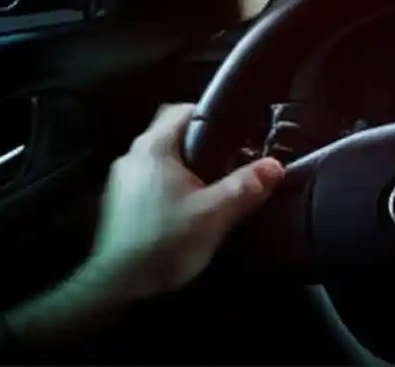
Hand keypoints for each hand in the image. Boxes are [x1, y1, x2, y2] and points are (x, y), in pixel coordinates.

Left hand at [0, 103, 283, 351]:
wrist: (118, 284)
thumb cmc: (164, 242)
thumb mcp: (214, 215)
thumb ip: (246, 187)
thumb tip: (276, 165)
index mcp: (153, 147)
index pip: (183, 109)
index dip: (212, 115)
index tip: (236, 132)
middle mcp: (132, 155)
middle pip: (171, 132)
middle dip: (199, 143)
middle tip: (228, 160)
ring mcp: (120, 179)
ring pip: (159, 158)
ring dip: (183, 166)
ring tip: (210, 186)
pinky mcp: (117, 202)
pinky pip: (149, 179)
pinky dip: (168, 185)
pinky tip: (184, 208)